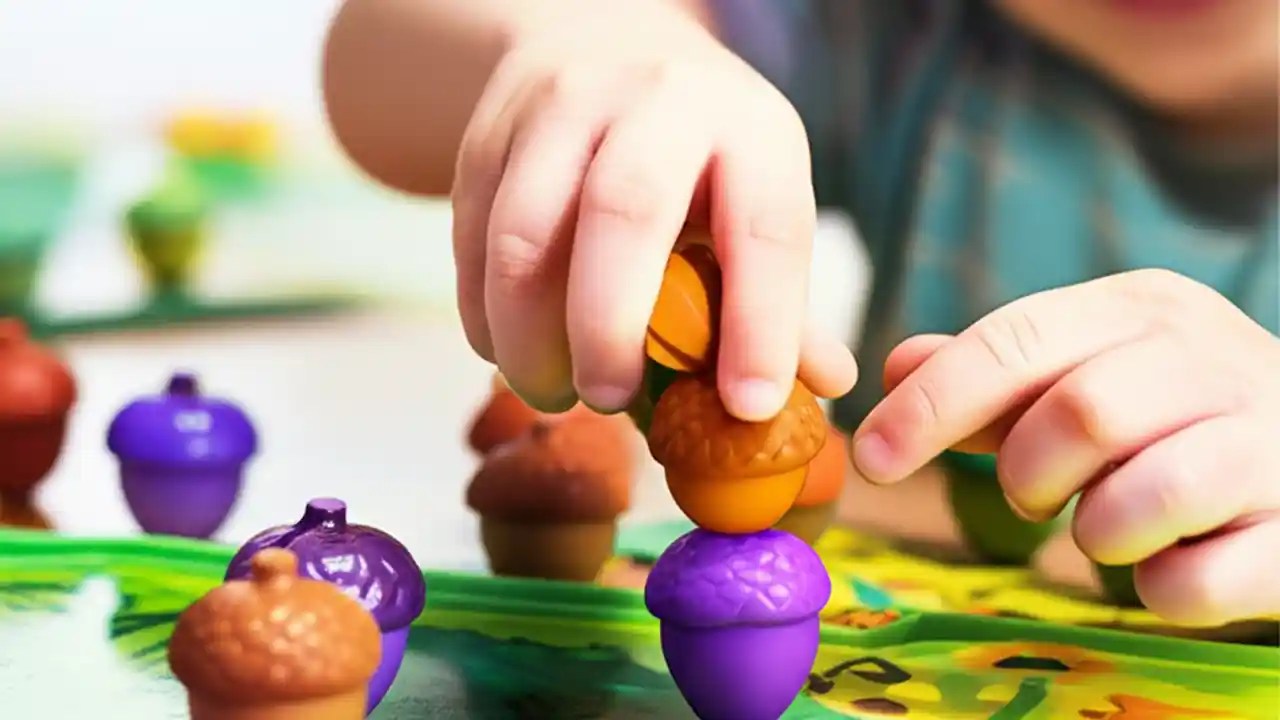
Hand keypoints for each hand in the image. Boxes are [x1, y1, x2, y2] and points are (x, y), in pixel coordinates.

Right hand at [451, 1, 855, 418]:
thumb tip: (826, 385)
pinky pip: (473, 238)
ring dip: (530, 334)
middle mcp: (658, 101)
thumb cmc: (696, 155)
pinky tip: (512, 352)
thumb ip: (779, 295)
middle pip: (623, 210)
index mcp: (749, 127)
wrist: (598, 43)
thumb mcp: (753, 196)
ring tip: (552, 393)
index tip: (747, 407)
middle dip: (610, 325)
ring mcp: (561, 109)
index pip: (765, 227)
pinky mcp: (488, 135)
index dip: (761, 325)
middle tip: (609, 400)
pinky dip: (485, 314)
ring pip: (524, 231)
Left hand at [853, 269, 1279, 624]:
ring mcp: (1272, 443)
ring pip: (1147, 492)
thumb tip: (895, 366)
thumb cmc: (1176, 415)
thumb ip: (993, 377)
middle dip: (1029, 473)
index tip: (872, 460)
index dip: (932, 404)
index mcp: (1144, 308)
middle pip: (1081, 413)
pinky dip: (1160, 588)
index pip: (1015, 340)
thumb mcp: (1087, 372)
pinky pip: (1198, 582)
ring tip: (1108, 525)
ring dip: (1097, 530)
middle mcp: (1214, 358)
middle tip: (1035, 497)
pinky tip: (1170, 563)